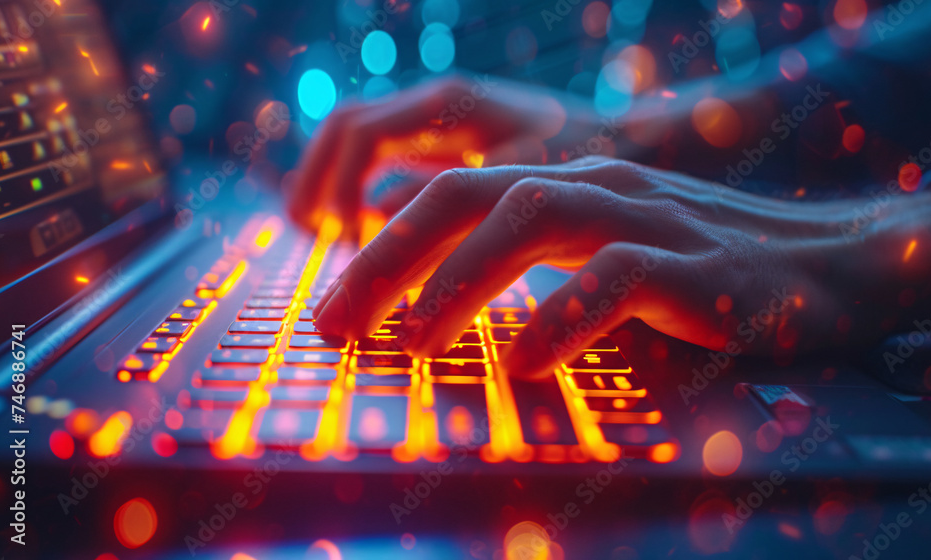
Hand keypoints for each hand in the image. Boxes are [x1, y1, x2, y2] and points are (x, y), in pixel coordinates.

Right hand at [288, 75, 609, 233]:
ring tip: (322, 236)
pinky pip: (386, 162)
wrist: (623, 139)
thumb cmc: (584, 158)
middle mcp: (435, 106)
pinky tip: (366, 235)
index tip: (340, 238)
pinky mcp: (445, 145)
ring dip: (333, 184)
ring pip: (359, 142)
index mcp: (451, 106)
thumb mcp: (525, 179)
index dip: (340, 186)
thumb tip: (382, 221)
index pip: (363, 134)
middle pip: (346, 128)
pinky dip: (364, 193)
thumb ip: (457, 198)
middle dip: (317, 178)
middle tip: (307, 235)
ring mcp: (437, 123)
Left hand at [312, 157, 930, 378]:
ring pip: (531, 217)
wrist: (834, 262)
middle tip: (332, 328)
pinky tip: (525, 366)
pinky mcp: (697, 263)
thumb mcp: (603, 255)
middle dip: (387, 259)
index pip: (449, 197)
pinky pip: (617, 277)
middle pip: (466, 196)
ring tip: (408, 343)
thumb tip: (438, 288)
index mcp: (566, 185)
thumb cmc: (703, 270)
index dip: (379, 250)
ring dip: (457, 279)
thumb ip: (530, 262)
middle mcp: (595, 186)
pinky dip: (561, 318)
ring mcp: (647, 217)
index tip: (332, 315)